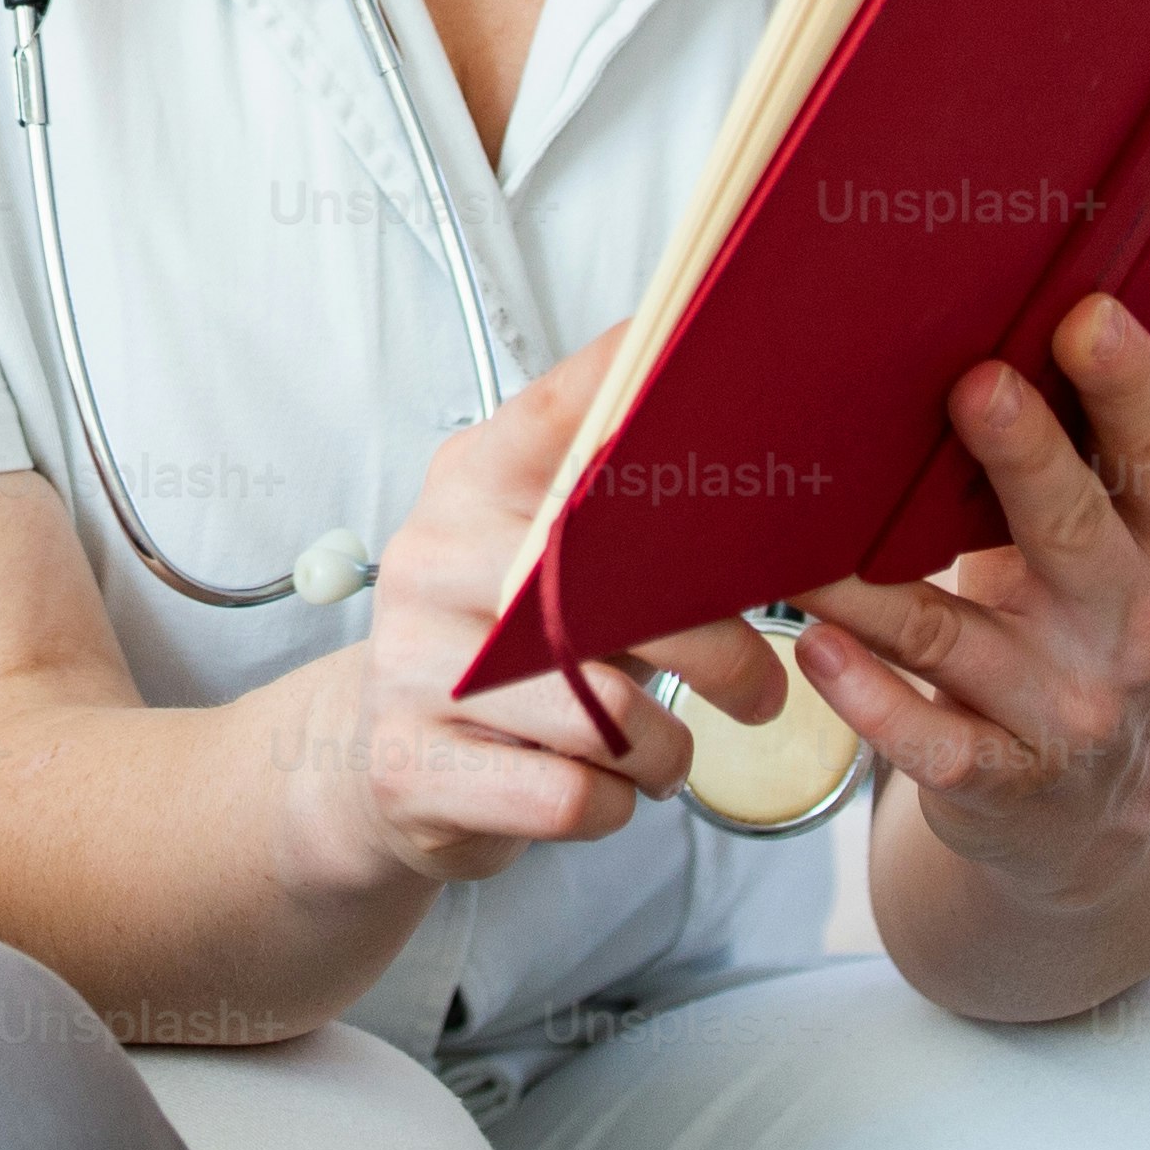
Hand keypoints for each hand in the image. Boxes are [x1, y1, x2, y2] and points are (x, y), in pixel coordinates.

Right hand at [281, 328, 800, 898]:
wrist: (390, 769)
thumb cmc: (507, 656)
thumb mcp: (546, 567)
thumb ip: (620, 517)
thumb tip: (760, 466)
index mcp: (472, 483)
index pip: (561, 411)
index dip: (637, 381)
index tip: (709, 346)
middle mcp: (431, 557)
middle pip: (616, 588)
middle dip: (717, 650)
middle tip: (758, 687)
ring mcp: (409, 663)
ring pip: (605, 712)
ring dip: (664, 748)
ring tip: (659, 752)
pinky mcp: (412, 767)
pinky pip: (571, 797)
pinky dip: (614, 803)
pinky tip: (598, 786)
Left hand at [793, 292, 1149, 914]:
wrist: (1099, 813)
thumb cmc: (1076, 626)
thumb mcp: (1108, 550)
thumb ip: (1072, 460)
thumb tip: (980, 319)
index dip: (1128, 386)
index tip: (1089, 317)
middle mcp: (1130, 626)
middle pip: (1073, 532)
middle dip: (1027, 457)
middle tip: (976, 385)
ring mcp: (1069, 710)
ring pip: (955, 636)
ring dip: (872, 587)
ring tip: (803, 542)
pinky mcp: (1003, 780)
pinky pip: (930, 742)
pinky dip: (870, 701)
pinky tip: (817, 652)